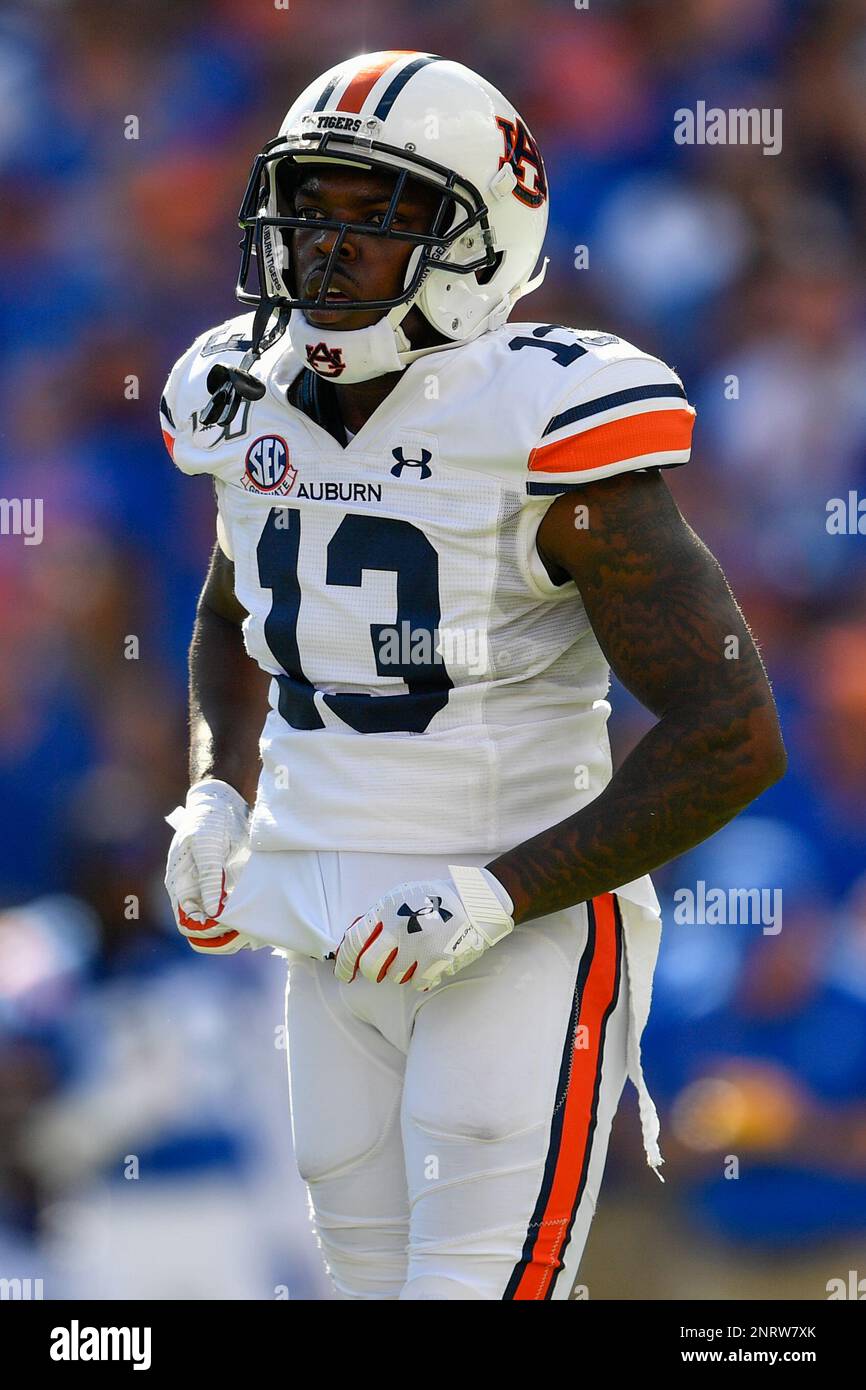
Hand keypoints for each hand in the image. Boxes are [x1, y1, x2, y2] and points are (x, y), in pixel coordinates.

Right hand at [164, 778, 256, 954]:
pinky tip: (257, 917)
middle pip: (203, 930)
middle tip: (245, 935)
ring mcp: (210, 891)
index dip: (206, 931)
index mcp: (180, 886)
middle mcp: (194, 893)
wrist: (223, 802)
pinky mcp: (226, 887)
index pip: (188, 923)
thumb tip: (212, 913)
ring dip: (234, 930)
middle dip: (222, 937)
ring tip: (254, 929)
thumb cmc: (208, 821)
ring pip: (219, 924)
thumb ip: (208, 878)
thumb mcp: (206, 847)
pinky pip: (232, 911)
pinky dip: (242, 918)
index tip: (228, 927)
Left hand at [334, 865, 513, 990]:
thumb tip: (355, 942)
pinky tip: (426, 968)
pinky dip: (419, 979)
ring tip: (412, 959)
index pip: (354, 941)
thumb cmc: (434, 898)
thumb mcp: (401, 897)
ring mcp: (419, 945)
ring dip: (400, 972)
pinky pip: (418, 982)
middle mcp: (400, 927)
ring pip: (394, 976)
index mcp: (387, 909)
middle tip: (378, 972)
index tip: (344, 973)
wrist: (474, 901)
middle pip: (370, 965)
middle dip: (371, 972)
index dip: (344, 962)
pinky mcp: (438, 959)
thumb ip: (379, 917)